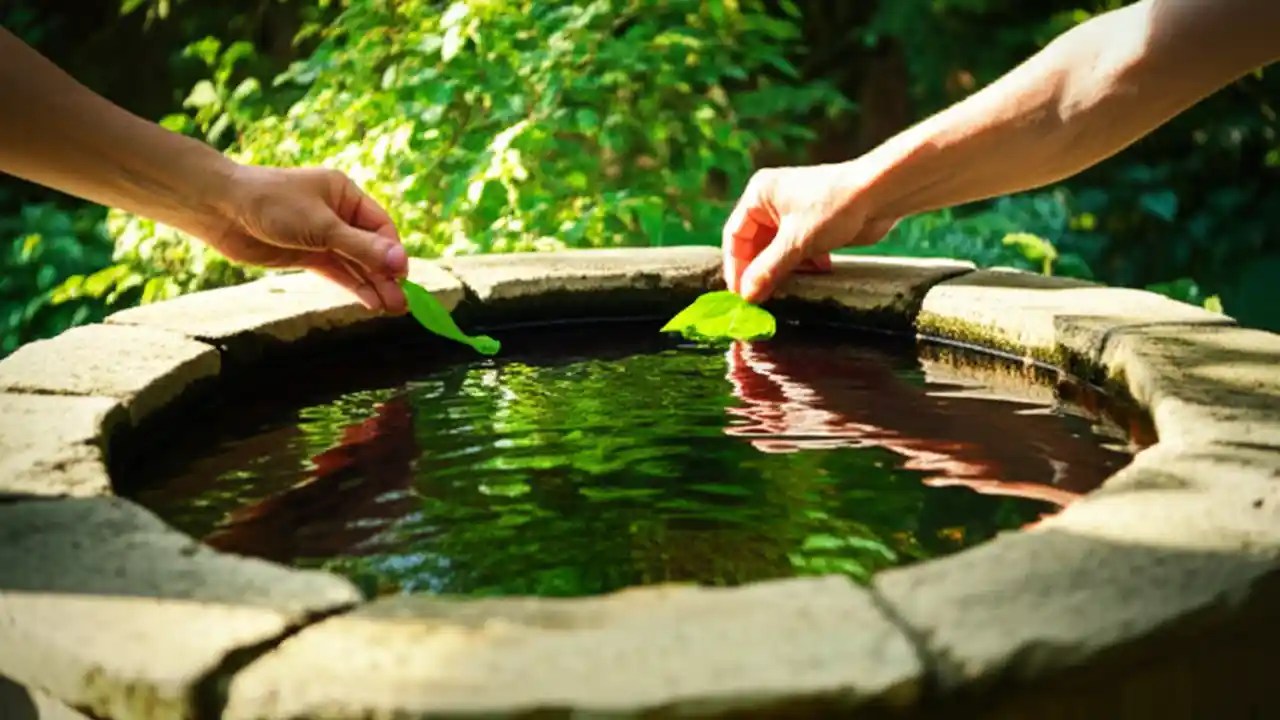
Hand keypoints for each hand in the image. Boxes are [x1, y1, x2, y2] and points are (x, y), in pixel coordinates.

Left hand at [200, 165, 409, 313]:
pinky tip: (368, 301)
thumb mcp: (321, 226)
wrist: (220, 209)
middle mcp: (337, 215)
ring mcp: (321, 236)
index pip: (381, 227)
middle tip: (400, 304)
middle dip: (385, 276)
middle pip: (370, 249)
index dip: (393, 253)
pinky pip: (336, 272)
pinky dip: (352, 286)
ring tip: (391, 309)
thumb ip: (362, 248)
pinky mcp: (305, 254)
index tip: (401, 277)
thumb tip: (401, 263)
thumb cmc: (271, 204)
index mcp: (345, 195)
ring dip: (372, 285)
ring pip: (354, 263)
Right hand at [722, 162, 897, 302]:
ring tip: (787, 291)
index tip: (740, 295)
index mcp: (759, 195)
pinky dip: (803, 265)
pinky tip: (816, 273)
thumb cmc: (835, 207)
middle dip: (760, 272)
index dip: (736, 267)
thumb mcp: (797, 242)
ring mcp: (794, 214)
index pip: (735, 235)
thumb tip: (747, 297)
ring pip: (777, 251)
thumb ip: (769, 270)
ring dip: (782, 271)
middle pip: (755, 245)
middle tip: (762, 299)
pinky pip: (798, 251)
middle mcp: (773, 202)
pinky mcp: (814, 225)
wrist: (881, 193)